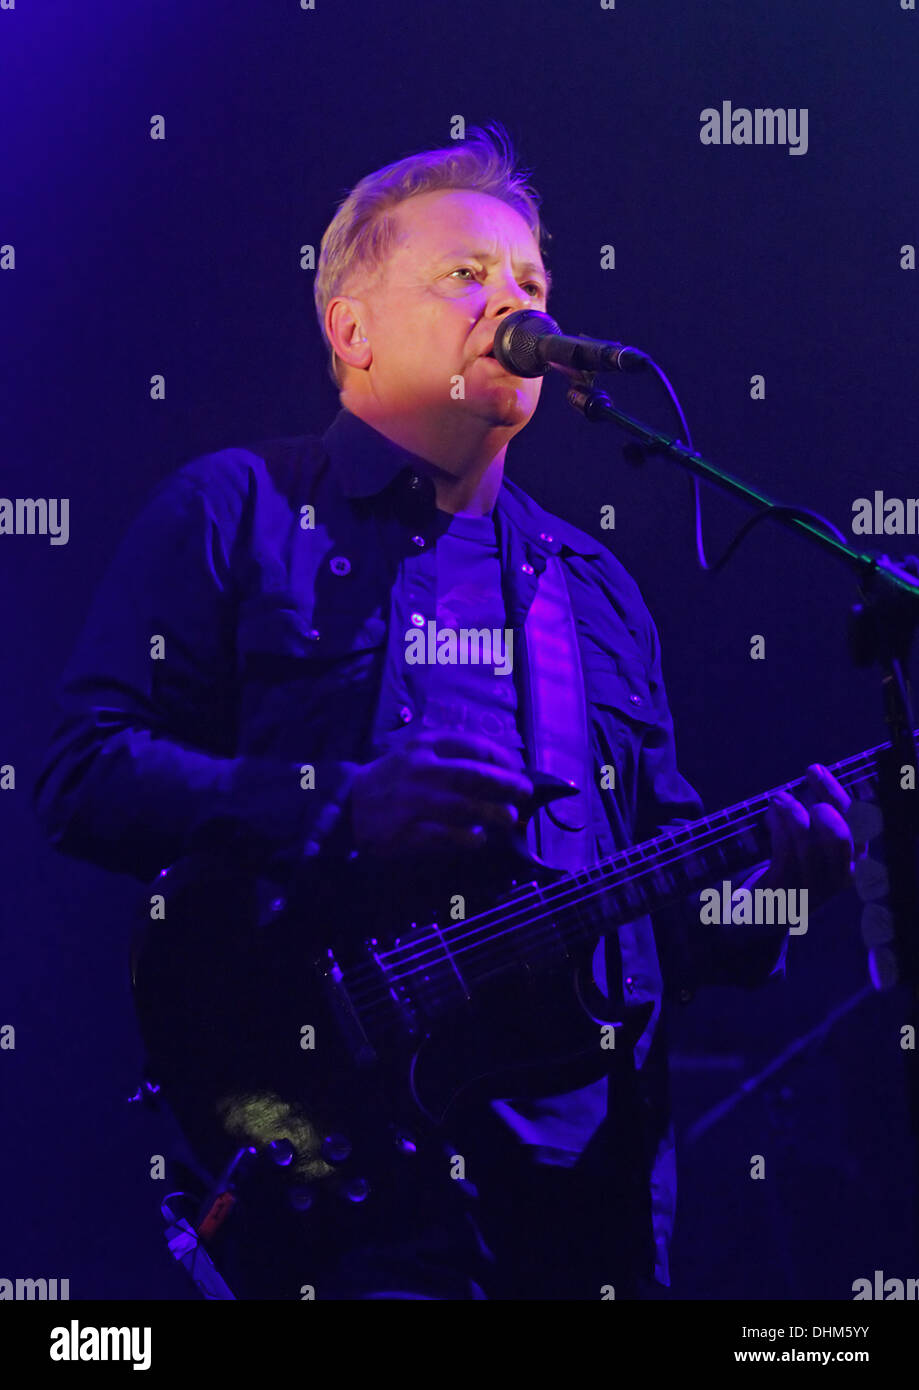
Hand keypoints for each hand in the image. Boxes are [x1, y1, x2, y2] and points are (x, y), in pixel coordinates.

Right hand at [349, 730, 533, 856]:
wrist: (348, 802)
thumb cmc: (395, 777)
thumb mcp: (419, 754)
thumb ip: (455, 758)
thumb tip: (503, 771)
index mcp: (426, 745)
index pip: (472, 746)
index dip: (501, 757)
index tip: (518, 769)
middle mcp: (421, 769)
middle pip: (472, 775)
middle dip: (504, 784)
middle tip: (524, 792)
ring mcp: (412, 800)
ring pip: (461, 805)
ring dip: (490, 812)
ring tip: (509, 817)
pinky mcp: (405, 830)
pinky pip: (442, 834)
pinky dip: (464, 837)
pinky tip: (477, 839)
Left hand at [761, 763, 861, 907]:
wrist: (770, 909)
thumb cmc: (797, 864)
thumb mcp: (815, 839)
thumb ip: (820, 812)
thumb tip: (816, 772)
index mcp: (854, 859)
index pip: (858, 823)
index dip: (834, 792)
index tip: (813, 769)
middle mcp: (841, 877)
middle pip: (840, 837)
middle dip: (819, 807)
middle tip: (800, 792)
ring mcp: (816, 888)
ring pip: (808, 845)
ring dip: (790, 813)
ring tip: (778, 798)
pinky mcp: (789, 893)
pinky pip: (785, 855)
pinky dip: (778, 828)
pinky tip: (771, 815)